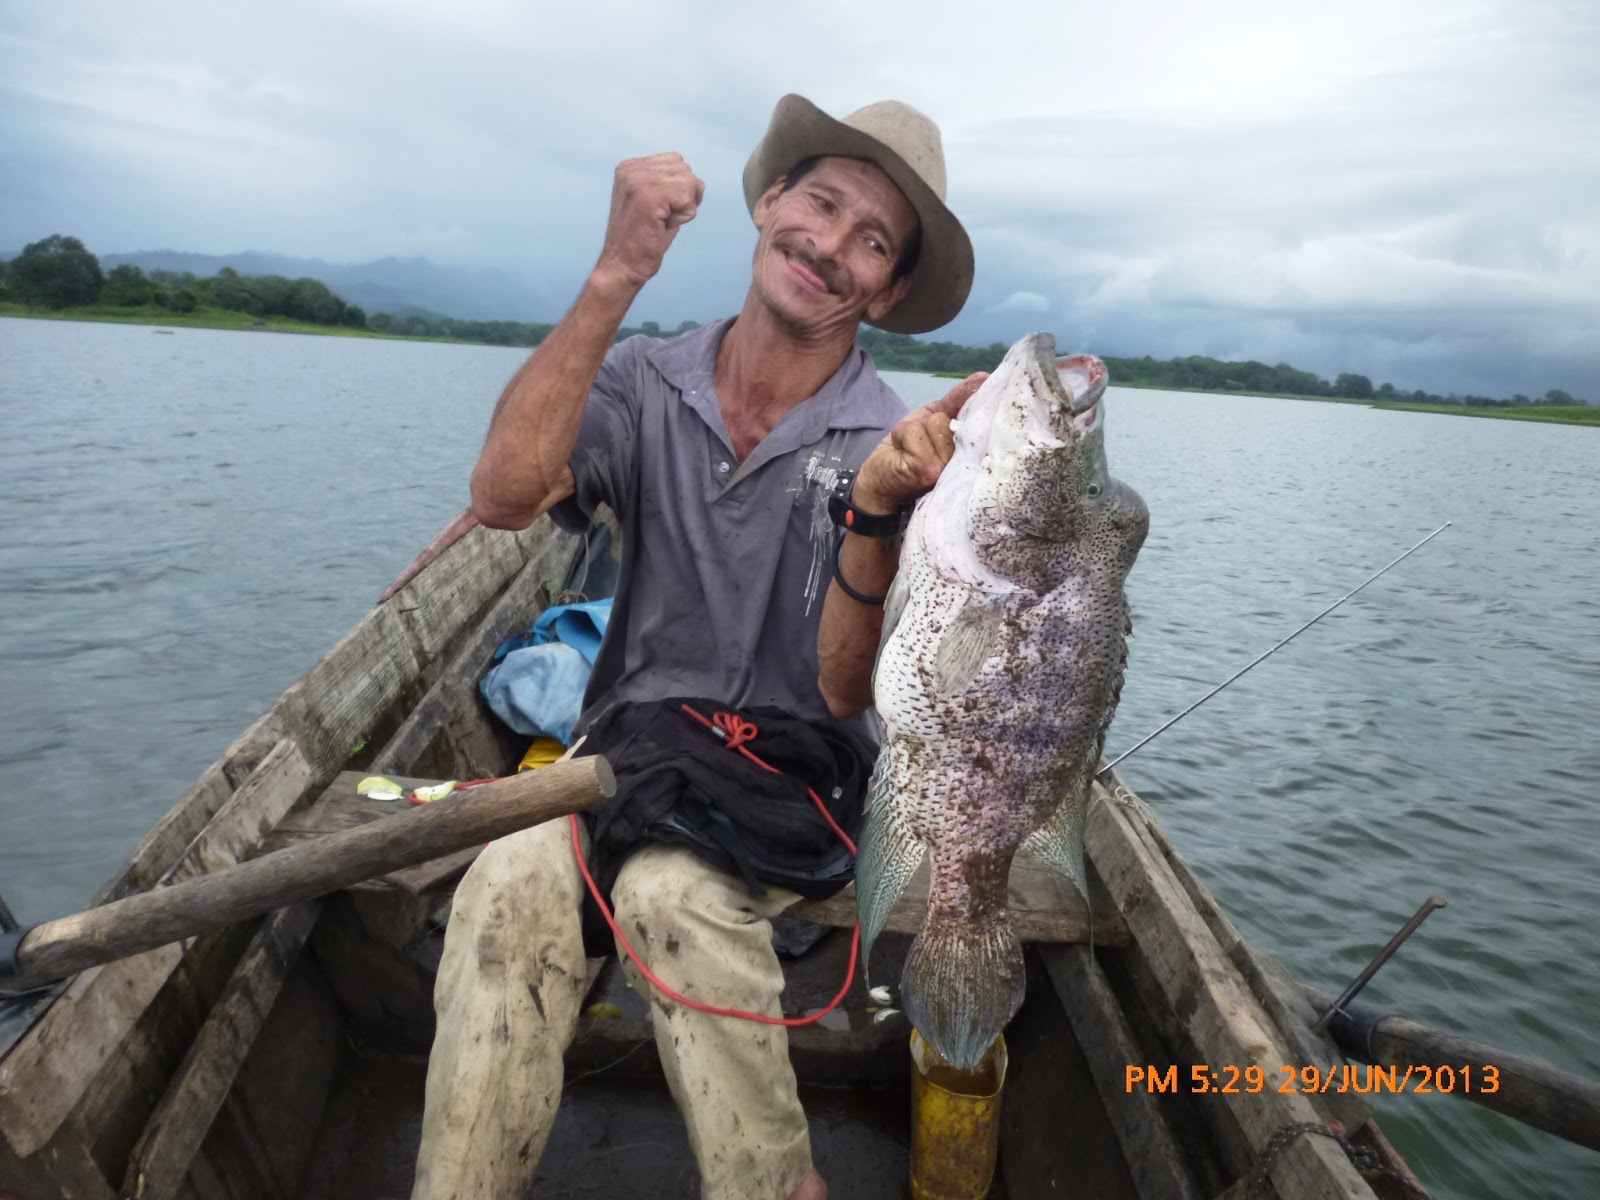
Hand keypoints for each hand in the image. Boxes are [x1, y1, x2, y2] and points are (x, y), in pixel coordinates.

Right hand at [593, 153, 705, 288]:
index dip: (678, 190)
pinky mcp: (649, 195)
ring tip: (660, 221)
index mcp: (631, 167)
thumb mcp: (658, 204)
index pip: (676, 161)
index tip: (658, 210)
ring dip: (683, 208)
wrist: (623, 265)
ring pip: (689, 182)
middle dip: (683, 197)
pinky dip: (683, 216)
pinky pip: (688, 198)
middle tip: (659, 218)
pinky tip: (663, 225)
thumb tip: (699, 182)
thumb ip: (673, 186)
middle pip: (685, 170)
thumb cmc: (642, 240)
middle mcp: (632, 168)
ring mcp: (639, 179)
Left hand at [853, 373, 988, 513]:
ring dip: (913, 429)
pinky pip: (915, 431)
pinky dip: (902, 435)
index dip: (976, 395)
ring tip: (909, 446)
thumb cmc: (906, 449)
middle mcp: (964, 462)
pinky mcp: (928, 468)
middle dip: (931, 419)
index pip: (978, 415)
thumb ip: (955, 402)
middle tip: (920, 437)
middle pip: (950, 417)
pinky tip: (902, 451)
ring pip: (935, 422)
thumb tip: (982, 377)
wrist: (879, 481)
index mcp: (968, 449)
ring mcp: (946, 466)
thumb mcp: (932, 419)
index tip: (986, 378)